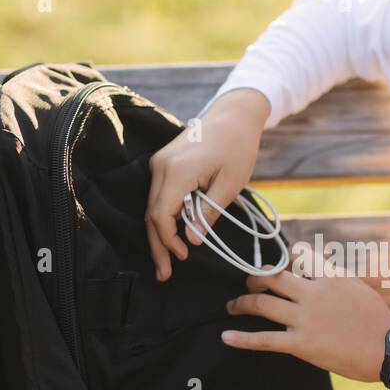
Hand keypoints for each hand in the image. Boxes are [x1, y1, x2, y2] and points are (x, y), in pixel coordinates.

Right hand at [145, 90, 268, 282]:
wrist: (234, 115)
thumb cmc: (237, 147)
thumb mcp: (230, 184)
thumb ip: (208, 213)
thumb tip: (191, 239)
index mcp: (177, 172)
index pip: (161, 216)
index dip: (168, 241)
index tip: (182, 258)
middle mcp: (160, 167)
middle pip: (151, 214)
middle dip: (158, 246)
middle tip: (164, 274)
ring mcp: (159, 163)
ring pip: (152, 206)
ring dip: (160, 234)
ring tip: (168, 260)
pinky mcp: (163, 163)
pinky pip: (158, 195)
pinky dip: (164, 217)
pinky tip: (172, 235)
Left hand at [221, 261, 389, 382]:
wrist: (389, 348)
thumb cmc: (378, 321)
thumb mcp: (359, 288)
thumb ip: (336, 278)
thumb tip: (322, 270)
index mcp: (330, 276)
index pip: (297, 254)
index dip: (284, 259)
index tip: (277, 266)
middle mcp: (314, 292)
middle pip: (272, 276)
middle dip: (254, 278)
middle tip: (248, 284)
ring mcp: (306, 318)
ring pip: (262, 303)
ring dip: (241, 303)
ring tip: (231, 306)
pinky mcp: (301, 344)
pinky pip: (264, 339)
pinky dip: (242, 338)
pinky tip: (225, 337)